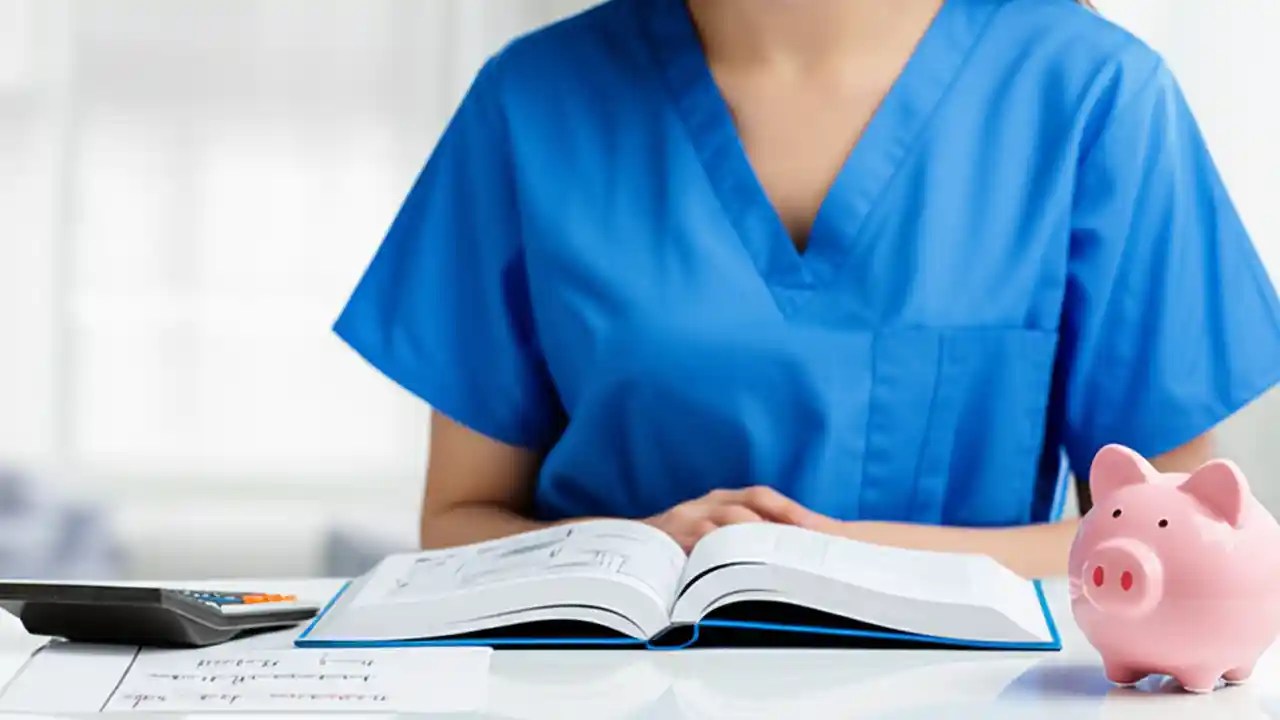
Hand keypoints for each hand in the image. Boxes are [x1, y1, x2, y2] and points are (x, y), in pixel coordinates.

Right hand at [644, 486, 834, 551]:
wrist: (626, 546)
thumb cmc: (674, 545)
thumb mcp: (709, 537)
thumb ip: (737, 540)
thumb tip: (778, 556)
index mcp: (720, 500)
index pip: (761, 496)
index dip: (790, 509)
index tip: (817, 527)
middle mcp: (708, 502)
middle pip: (753, 500)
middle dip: (784, 517)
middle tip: (809, 539)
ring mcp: (690, 515)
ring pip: (733, 518)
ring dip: (760, 534)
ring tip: (784, 552)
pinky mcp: (674, 534)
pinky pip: (704, 539)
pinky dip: (724, 549)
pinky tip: (741, 564)